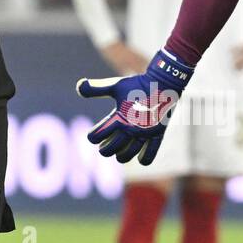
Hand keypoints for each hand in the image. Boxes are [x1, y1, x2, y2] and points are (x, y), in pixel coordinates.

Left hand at [77, 47, 193, 164]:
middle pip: (108, 150)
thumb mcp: (115, 85)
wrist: (163, 83)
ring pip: (126, 156)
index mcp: (119, 118)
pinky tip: (140, 157)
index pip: (97, 135)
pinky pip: (149, 155)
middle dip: (104, 148)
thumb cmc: (137, 84)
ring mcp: (144, 134)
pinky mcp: (157, 136)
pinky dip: (143, 159)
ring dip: (120, 156)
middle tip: (104, 144)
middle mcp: (130, 129)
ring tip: (119, 152)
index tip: (94, 134)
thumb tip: (79, 86)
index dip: (92, 136)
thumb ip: (96, 88)